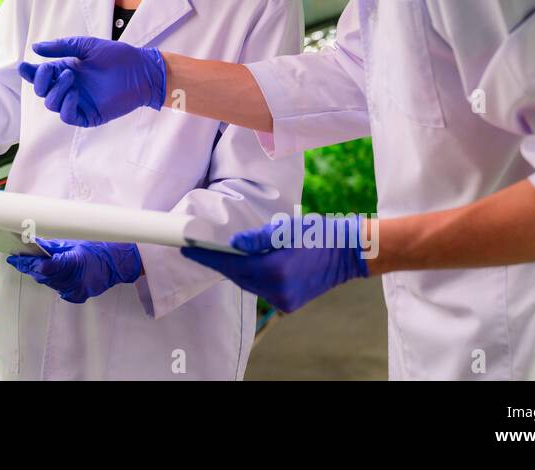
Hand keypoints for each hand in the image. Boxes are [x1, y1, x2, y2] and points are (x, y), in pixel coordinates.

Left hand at [6, 239, 142, 303]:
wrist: (114, 264)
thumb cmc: (95, 249)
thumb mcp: (72, 243)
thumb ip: (51, 247)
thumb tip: (31, 244)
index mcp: (73, 262)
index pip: (44, 266)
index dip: (27, 263)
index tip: (15, 258)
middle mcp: (74, 280)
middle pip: (43, 276)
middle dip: (30, 267)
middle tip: (19, 259)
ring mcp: (76, 290)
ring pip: (49, 284)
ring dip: (41, 274)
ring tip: (35, 264)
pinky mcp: (77, 297)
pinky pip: (58, 289)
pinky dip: (54, 281)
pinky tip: (55, 274)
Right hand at [17, 36, 165, 127]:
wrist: (141, 70)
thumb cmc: (117, 56)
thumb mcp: (86, 46)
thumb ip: (61, 47)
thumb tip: (35, 47)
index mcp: (66, 70)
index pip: (41, 75)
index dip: (30, 73)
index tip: (24, 67)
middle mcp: (69, 87)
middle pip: (42, 92)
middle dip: (43, 82)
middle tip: (55, 71)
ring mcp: (78, 102)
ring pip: (52, 104)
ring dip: (56, 91)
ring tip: (72, 78)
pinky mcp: (89, 115)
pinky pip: (68, 116)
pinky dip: (66, 106)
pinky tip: (74, 94)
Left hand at [181, 214, 368, 311]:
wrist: (348, 254)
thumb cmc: (318, 234)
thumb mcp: (286, 229)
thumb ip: (257, 238)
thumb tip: (232, 244)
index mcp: (275, 269)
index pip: (230, 264)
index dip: (207, 257)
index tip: (186, 249)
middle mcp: (276, 290)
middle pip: (237, 277)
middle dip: (218, 263)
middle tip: (199, 249)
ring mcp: (283, 300)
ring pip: (248, 284)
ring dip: (235, 270)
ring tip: (221, 254)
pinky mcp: (288, 305)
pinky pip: (261, 290)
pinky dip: (252, 278)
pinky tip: (246, 265)